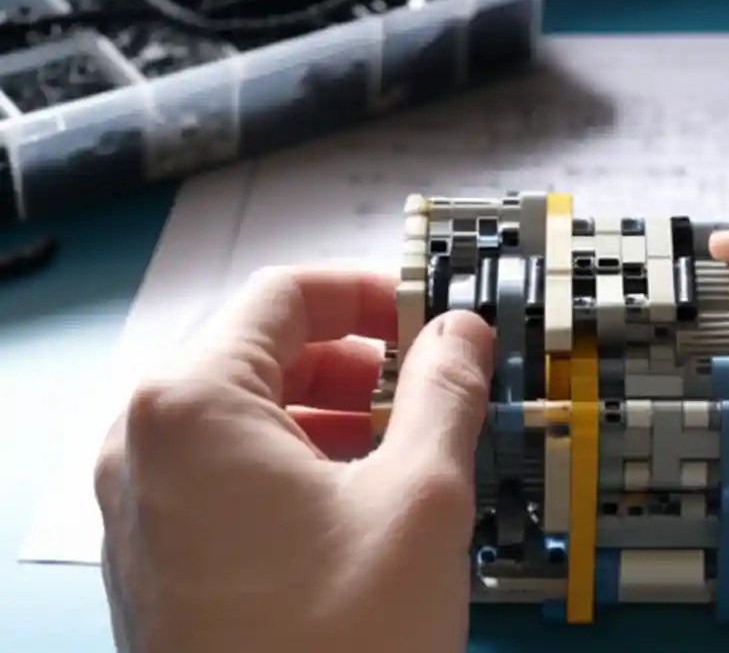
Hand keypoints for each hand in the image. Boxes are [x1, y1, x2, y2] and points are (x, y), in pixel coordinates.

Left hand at [93, 267, 492, 652]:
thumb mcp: (420, 498)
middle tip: (431, 382)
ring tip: (409, 447)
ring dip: (332, 415)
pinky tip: (363, 504)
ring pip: (245, 418)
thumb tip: (460, 335)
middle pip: (259, 353)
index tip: (428, 316)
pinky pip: (228, 477)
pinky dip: (297, 467)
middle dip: (356, 361)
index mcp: (190, 407)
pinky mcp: (158, 561)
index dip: (370, 292)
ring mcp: (143, 510)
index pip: (285, 295)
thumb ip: (445, 391)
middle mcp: (145, 449)